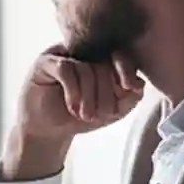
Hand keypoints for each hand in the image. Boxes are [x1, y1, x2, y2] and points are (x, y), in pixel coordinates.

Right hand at [1, 46, 145, 180]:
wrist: (47, 131)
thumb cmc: (79, 117)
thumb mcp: (111, 111)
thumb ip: (130, 97)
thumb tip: (139, 83)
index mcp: (100, 59)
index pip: (119, 54)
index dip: (127, 69)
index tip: (130, 88)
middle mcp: (82, 52)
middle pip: (103, 63)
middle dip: (105, 92)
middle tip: (101, 115)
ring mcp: (62, 55)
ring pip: (85, 68)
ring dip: (88, 96)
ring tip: (85, 116)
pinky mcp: (44, 62)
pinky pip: (66, 69)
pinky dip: (73, 91)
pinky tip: (72, 107)